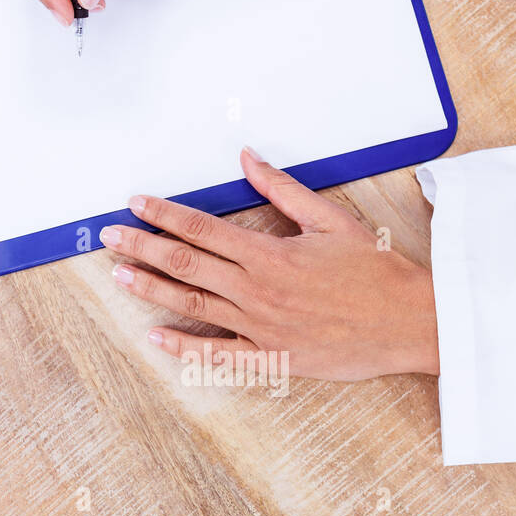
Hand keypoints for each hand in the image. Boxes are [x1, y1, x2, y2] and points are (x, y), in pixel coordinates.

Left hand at [98, 148, 439, 380]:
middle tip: (108, 238)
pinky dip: (184, 347)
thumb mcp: (329, 220)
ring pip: (192, 306)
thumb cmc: (374, 272)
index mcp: (269, 253)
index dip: (163, 214)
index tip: (136, 204)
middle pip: (185, 264)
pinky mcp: (271, 357)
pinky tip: (155, 336)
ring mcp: (260, 326)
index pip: (201, 228)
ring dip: (151, 289)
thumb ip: (282, 190)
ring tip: (120, 275)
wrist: (407, 322)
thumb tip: (248, 159)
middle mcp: (257, 290)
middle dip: (142, 247)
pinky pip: (217, 355)